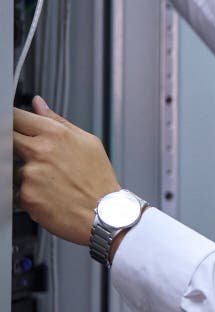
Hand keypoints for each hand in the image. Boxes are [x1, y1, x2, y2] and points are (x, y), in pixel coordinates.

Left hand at [13, 96, 120, 245]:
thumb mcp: (87, 141)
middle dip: (16, 144)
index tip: (14, 123)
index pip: (17, 117)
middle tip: (33, 154)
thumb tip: (38, 104)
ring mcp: (30, 174)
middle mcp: (40, 151)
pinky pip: (19, 190)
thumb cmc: (98, 178)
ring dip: (27, 172)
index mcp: (55, 134)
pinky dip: (30, 192)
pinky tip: (49, 194)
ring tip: (51, 181)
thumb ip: (57, 121)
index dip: (13, 120)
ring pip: (14, 167)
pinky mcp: (25, 195)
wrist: (103, 213)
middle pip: (7, 138)